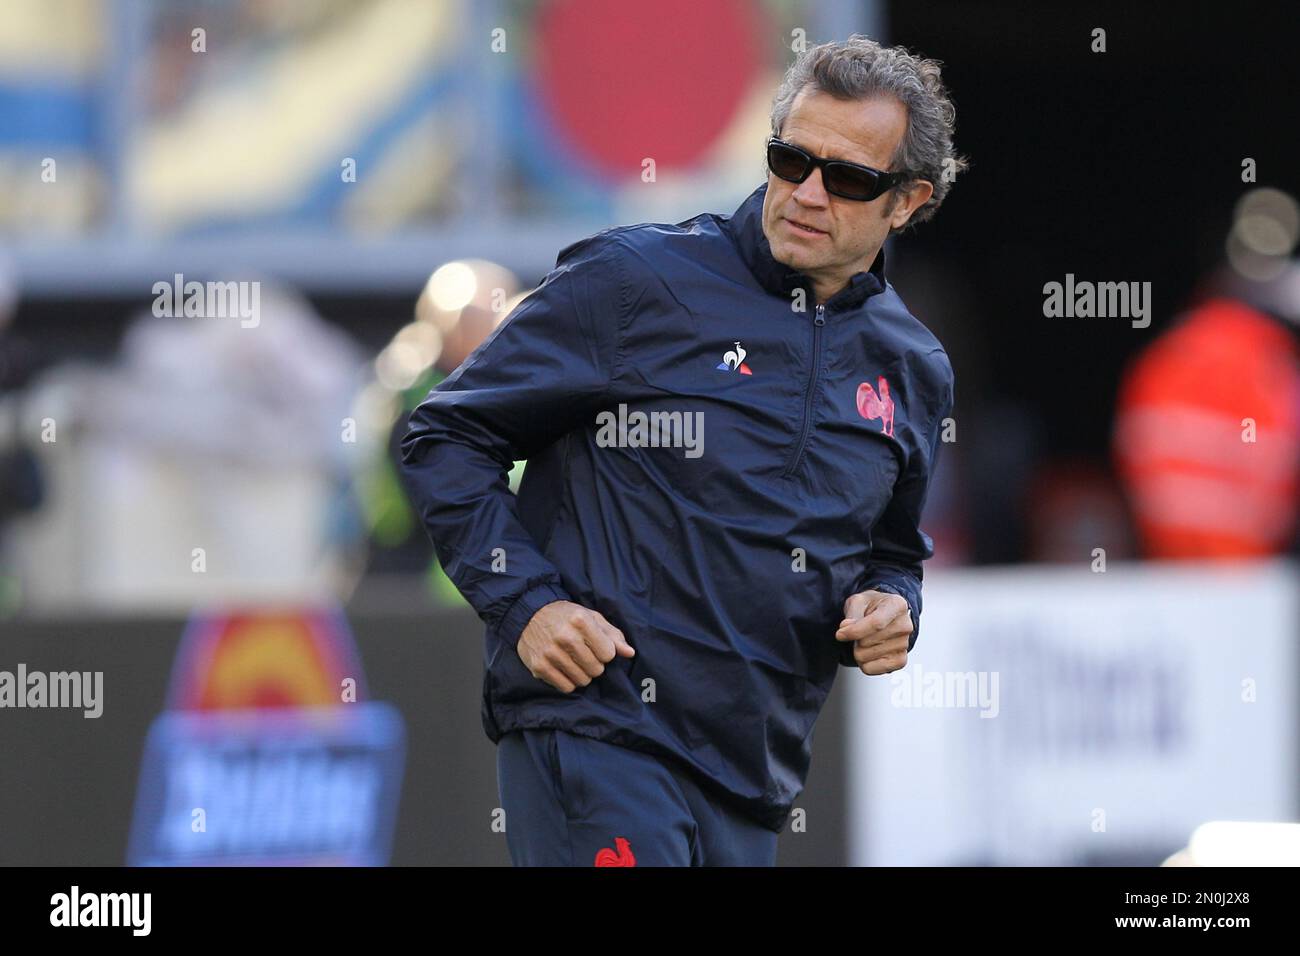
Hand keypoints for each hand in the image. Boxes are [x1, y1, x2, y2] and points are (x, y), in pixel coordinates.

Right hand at [516, 600, 634, 692]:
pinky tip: (563, 669)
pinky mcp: (539, 666)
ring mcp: (551, 653)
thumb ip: (612, 635)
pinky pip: (566, 687)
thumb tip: (630, 653)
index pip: (608, 654)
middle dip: (594, 665)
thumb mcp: (591, 617)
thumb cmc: (566, 616)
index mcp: (581, 621)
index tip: (596, 647)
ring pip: (582, 680)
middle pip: (596, 670)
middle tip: (584, 655)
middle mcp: (565, 637)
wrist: (529, 614)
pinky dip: (568, 682)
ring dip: (582, 674)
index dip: (605, 653)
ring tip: (573, 661)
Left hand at [835, 590, 911, 674]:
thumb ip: (852, 614)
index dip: (854, 631)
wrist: (884, 615)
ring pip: (864, 657)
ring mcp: (904, 645)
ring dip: (858, 650)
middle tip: (859, 632)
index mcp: (897, 606)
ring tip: (865, 641)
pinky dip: (863, 663)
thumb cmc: (872, 607)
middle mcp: (905, 625)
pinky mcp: (900, 661)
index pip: (876, 623)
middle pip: (866, 642)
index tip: (840, 634)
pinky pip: (870, 669)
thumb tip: (846, 628)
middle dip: (854, 639)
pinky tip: (868, 652)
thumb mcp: (858, 601)